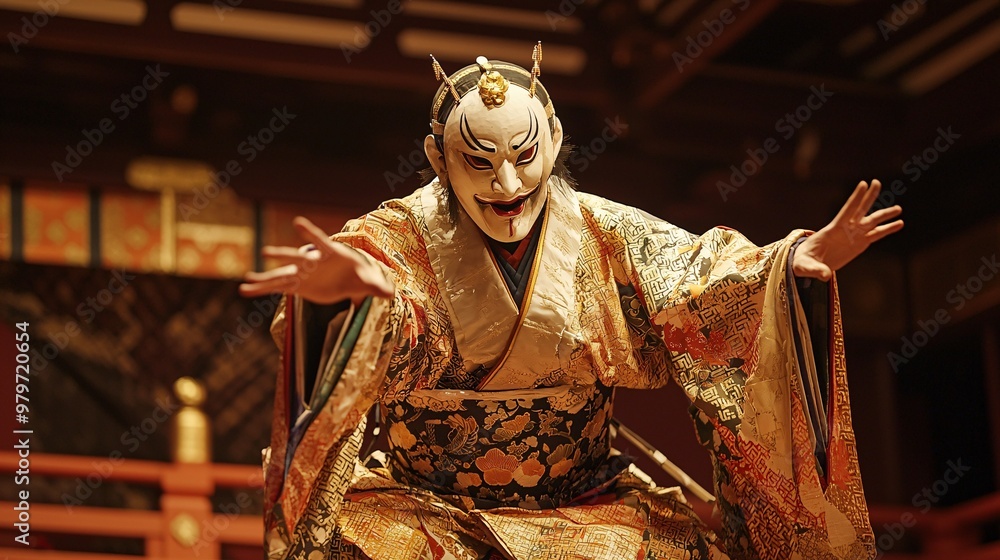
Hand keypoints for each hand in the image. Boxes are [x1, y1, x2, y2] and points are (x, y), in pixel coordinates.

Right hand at [238, 217, 393, 304]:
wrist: (346, 278)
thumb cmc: (357, 274)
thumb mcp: (367, 281)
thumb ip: (376, 286)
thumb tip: (390, 293)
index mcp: (330, 253)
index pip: (319, 241)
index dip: (309, 233)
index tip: (297, 222)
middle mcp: (312, 261)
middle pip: (296, 257)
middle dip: (282, 255)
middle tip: (266, 251)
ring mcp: (301, 273)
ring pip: (281, 275)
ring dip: (264, 277)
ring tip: (245, 280)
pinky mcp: (296, 285)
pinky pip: (277, 287)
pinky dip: (262, 289)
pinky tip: (246, 290)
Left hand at [792, 179, 903, 279]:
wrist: (807, 264)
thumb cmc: (802, 262)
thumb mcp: (805, 266)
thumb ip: (815, 270)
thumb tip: (825, 276)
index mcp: (832, 230)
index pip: (847, 211)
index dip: (855, 198)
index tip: (863, 183)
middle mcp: (845, 229)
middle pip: (860, 210)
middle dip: (868, 197)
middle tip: (876, 182)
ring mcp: (853, 236)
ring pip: (871, 222)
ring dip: (884, 215)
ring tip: (899, 208)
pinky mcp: (859, 244)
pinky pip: (876, 235)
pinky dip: (887, 229)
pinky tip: (899, 224)